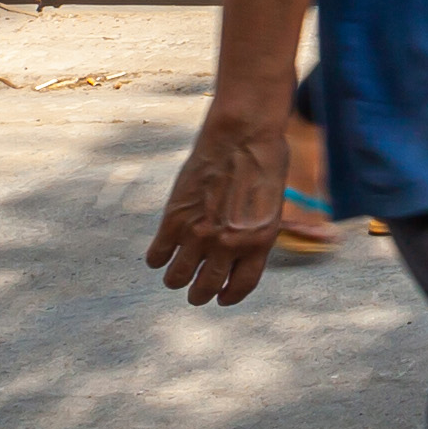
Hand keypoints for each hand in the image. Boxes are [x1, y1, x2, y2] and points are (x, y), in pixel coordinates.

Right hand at [147, 106, 294, 306]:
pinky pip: (156, 257)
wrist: (243, 131)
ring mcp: (198, 234)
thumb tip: (235, 258)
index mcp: (259, 242)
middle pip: (203, 290)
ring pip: (175, 279)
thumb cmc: (264, 160)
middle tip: (195, 288)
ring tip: (178, 270)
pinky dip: (157, 257)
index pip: (239, 287)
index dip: (228, 296)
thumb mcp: (271, 205)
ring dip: (176, 278)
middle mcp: (228, 244)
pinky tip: (162, 250)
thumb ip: (253, 236)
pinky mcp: (173, 219)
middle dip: (199, 293)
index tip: (220, 297)